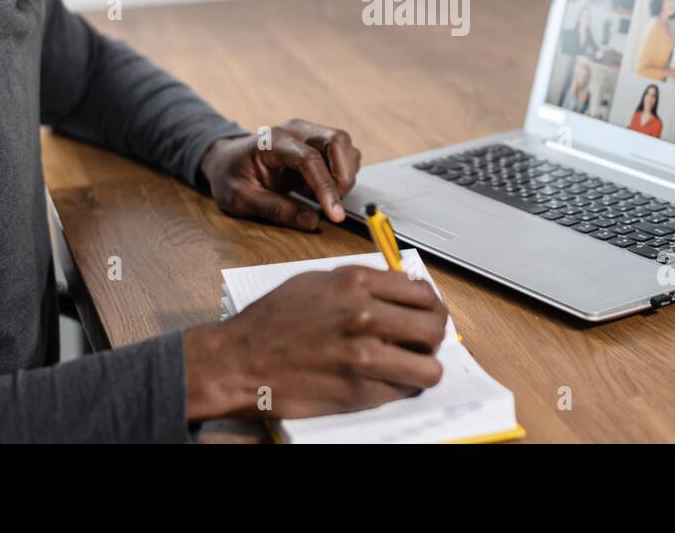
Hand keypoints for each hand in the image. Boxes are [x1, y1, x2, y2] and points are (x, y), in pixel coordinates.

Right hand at [183, 266, 447, 420]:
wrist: (239, 361)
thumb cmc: (270, 322)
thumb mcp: (314, 282)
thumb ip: (357, 282)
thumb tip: (394, 287)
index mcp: (355, 284)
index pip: (420, 291)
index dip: (428, 304)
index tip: (425, 312)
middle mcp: (365, 316)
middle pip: (434, 326)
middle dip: (435, 334)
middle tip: (425, 340)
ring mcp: (365, 356)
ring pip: (429, 366)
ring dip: (425, 366)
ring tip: (412, 364)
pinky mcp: (359, 391)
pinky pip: (405, 391)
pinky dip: (403, 387)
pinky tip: (389, 379)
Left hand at [199, 118, 361, 230]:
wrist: (225, 160)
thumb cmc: (230, 176)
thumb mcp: (241, 198)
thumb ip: (276, 209)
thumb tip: (312, 221)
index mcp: (273, 140)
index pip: (309, 158)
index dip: (326, 186)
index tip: (334, 214)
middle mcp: (295, 130)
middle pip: (337, 141)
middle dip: (344, 176)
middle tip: (334, 205)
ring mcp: (308, 133)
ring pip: (344, 146)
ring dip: (344, 175)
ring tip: (323, 198)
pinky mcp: (316, 143)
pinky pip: (342, 154)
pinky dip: (341, 174)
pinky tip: (321, 190)